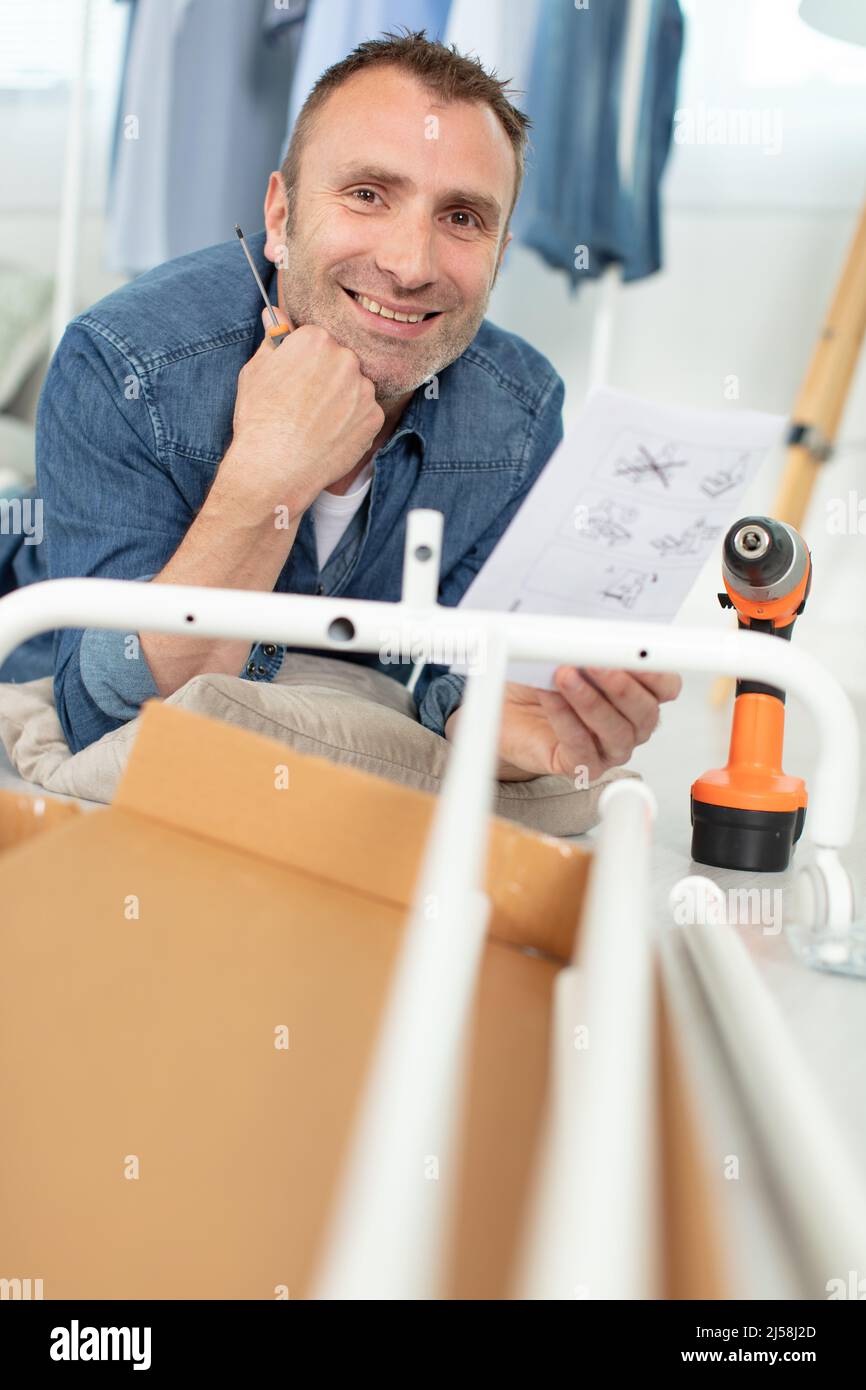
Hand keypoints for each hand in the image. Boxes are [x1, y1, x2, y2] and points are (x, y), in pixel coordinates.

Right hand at [219, 307, 384, 518]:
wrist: (276, 466)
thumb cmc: (260, 418)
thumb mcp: (256, 371)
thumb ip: (272, 340)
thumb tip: (274, 315)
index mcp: (315, 338)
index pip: (317, 339)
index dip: (304, 361)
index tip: (295, 379)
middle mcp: (345, 357)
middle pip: (340, 360)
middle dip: (327, 377)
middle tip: (305, 403)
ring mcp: (363, 388)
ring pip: (355, 387)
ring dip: (342, 400)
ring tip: (316, 422)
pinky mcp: (374, 417)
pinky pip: (365, 413)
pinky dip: (351, 423)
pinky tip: (329, 435)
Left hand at [447, 666, 681, 781]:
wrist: (508, 709)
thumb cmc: (542, 680)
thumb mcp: (569, 653)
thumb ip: (590, 644)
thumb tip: (596, 633)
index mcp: (638, 695)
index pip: (666, 687)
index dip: (656, 673)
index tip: (637, 653)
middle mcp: (630, 725)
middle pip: (645, 712)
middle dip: (621, 686)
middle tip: (597, 663)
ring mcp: (608, 749)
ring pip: (616, 731)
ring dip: (591, 701)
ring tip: (566, 677)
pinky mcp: (581, 766)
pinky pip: (581, 747)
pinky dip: (565, 719)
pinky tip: (552, 697)